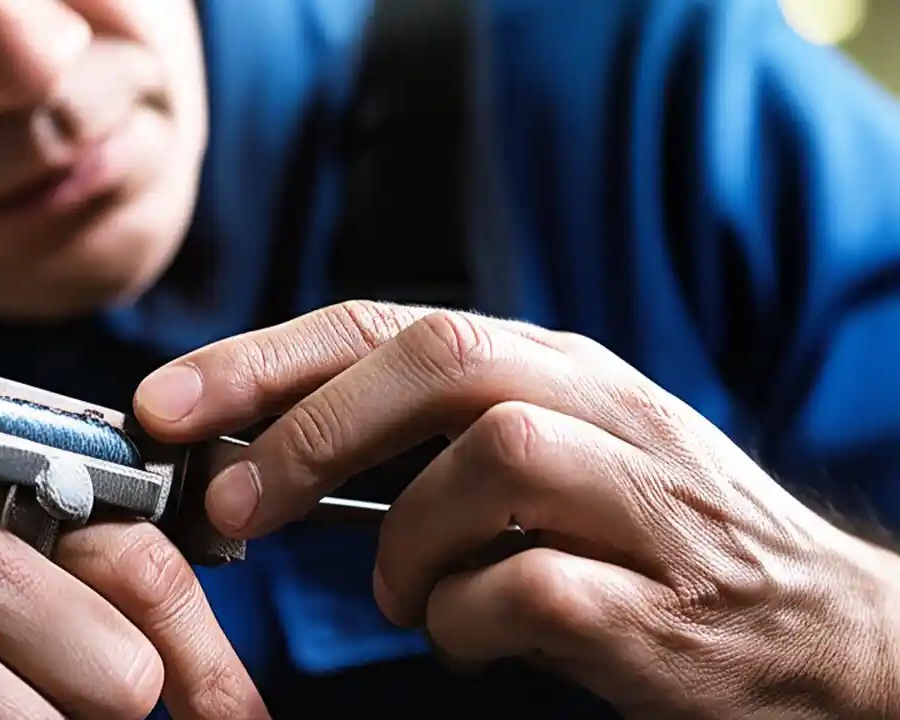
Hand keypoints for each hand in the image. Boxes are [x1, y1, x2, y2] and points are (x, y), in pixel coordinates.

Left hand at [133, 301, 899, 718]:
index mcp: (551, 364)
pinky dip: (464, 618)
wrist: (813, 627)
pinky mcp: (659, 602)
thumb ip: (428, 436)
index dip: (266, 358)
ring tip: (402, 594)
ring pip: (493, 459)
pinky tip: (464, 635)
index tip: (167, 404)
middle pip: (439, 362)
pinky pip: (531, 586)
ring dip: (406, 541)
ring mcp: (638, 498)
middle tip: (231, 506)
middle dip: (309, 430)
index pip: (389, 327)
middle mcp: (597, 406)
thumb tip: (260, 446)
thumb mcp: (542, 452)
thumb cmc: (643, 536)